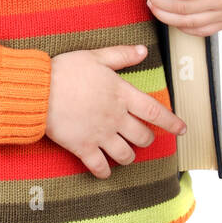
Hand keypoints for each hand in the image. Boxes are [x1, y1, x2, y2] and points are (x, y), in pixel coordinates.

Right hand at [45, 45, 186, 178]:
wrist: (39, 91)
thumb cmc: (66, 70)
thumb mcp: (96, 57)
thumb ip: (121, 55)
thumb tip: (144, 51)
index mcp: (121, 94)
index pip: (154, 111)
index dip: (171, 122)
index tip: (182, 129)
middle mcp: (116, 117)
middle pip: (142, 137)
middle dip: (147, 140)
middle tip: (144, 138)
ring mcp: (100, 134)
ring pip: (125, 155)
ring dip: (129, 157)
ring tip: (126, 155)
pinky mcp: (83, 147)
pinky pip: (99, 166)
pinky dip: (104, 171)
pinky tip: (104, 171)